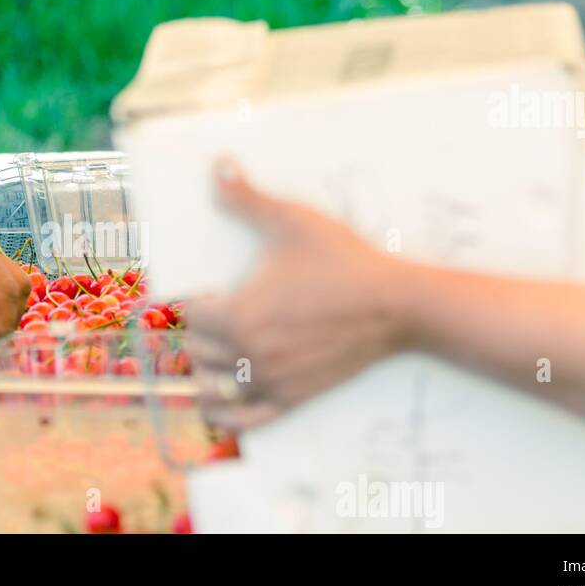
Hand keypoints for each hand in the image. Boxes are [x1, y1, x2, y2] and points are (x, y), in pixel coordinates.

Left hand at [187, 159, 413, 430]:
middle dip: (196, 331)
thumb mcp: (293, 223)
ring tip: (211, 350)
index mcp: (239, 315)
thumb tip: (218, 165)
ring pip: (211, 386)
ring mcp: (269, 381)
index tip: (197, 291)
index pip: (188, 315)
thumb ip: (248, 199)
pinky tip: (214, 401)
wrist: (396, 305)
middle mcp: (248, 355)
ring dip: (203, 369)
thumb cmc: (343, 261)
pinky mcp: (290, 399)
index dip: (188, 300)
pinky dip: (222, 415)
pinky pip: (242, 420)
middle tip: (208, 315)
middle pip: (195, 349)